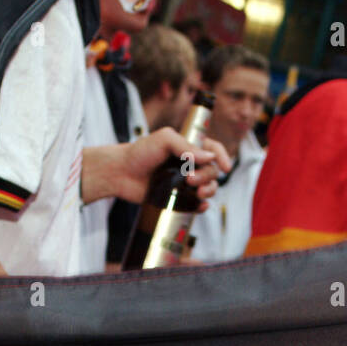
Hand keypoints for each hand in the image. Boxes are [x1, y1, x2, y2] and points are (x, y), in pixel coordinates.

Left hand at [82, 128, 232, 207]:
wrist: (121, 173)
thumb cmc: (140, 153)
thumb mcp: (164, 139)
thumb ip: (186, 146)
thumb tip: (209, 158)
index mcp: (189, 148)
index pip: (213, 150)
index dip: (223, 157)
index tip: (225, 167)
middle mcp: (189, 165)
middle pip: (212, 171)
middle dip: (207, 177)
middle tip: (189, 179)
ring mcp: (184, 183)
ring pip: (208, 188)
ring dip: (209, 191)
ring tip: (196, 192)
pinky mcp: (177, 198)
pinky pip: (196, 205)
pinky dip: (202, 206)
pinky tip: (200, 206)